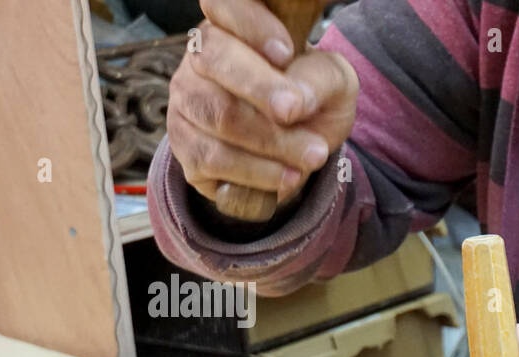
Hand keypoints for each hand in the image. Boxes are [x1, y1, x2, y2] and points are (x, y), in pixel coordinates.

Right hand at [167, 0, 358, 211]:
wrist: (297, 151)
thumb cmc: (311, 100)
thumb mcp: (333, 84)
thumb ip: (319, 80)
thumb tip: (295, 99)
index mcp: (235, 27)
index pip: (224, 3)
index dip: (249, 23)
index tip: (285, 52)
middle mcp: (201, 57)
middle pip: (216, 59)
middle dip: (262, 90)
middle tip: (296, 112)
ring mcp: (187, 100)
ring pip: (218, 115)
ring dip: (272, 142)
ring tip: (312, 156)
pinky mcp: (185, 146)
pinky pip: (212, 159)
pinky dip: (257, 173)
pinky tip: (288, 177)